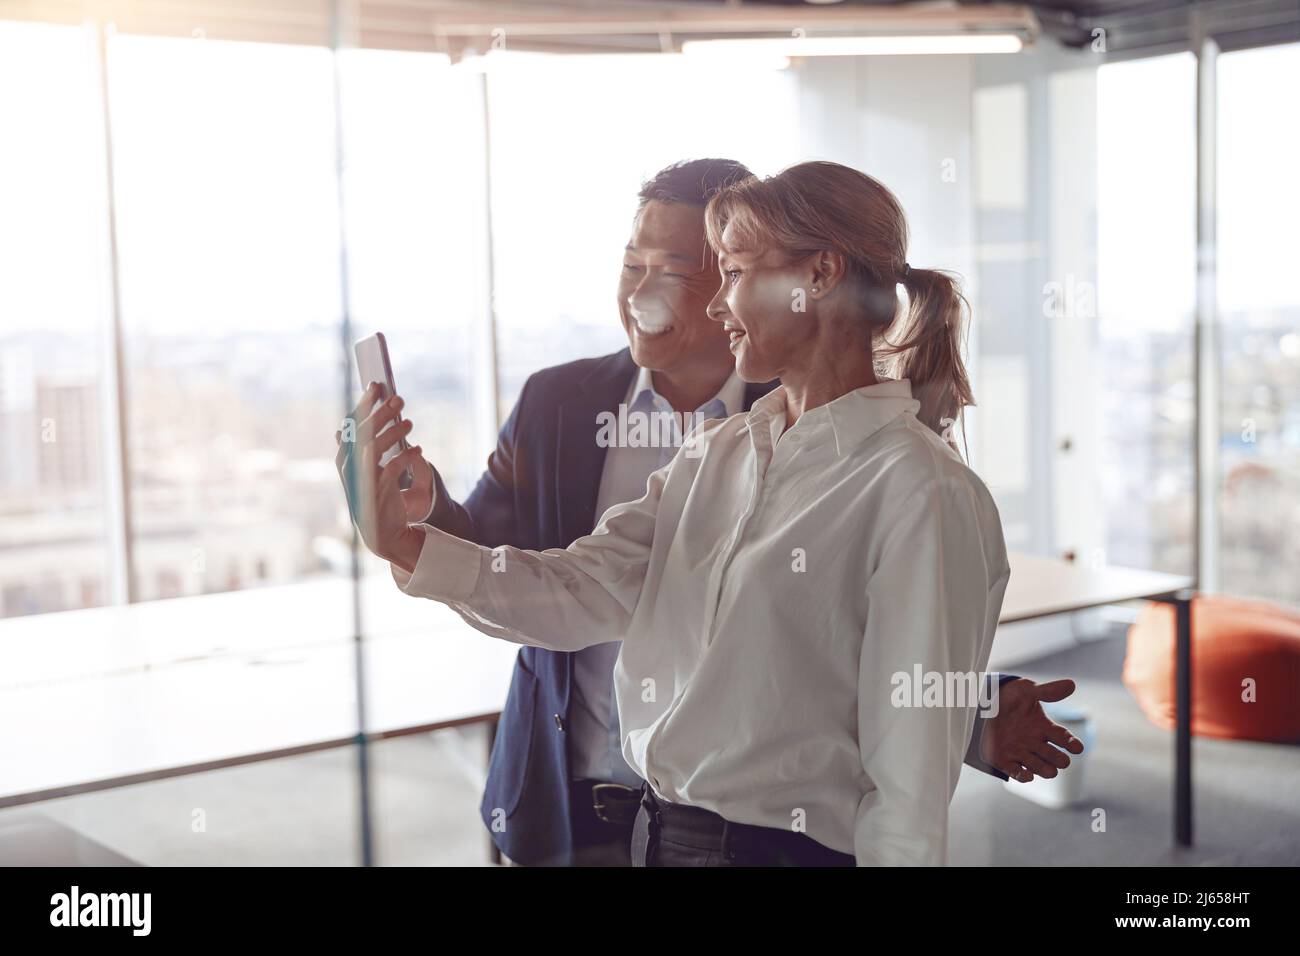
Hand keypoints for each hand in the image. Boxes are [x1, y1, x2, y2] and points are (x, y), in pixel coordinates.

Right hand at [336, 384, 434, 523]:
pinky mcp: (377, 493)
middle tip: (398, 398)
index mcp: (345, 459)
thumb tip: (364, 418)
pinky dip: (405, 456)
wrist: (383, 533)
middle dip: (380, 412)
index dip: (363, 404)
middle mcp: (349, 469)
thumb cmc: (377, 496)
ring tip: (409, 422)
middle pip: (362, 433)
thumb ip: (365, 446)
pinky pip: (392, 468)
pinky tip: (418, 450)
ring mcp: (361, 481)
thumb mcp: (369, 470)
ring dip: (392, 432)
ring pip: (373, 448)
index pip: (351, 424)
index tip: (377, 385)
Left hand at [980, 678, 1085, 782]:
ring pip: (1040, 768)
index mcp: (1044, 727)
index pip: (1064, 738)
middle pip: (1055, 758)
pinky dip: (1023, 776)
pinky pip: (1017, 773)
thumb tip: (1071, 684)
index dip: (1072, 744)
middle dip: (1059, 760)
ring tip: (1048, 769)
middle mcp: (1036, 743)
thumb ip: (1047, 691)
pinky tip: (1027, 775)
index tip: (1077, 747)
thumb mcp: (1027, 691)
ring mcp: (1021, 753)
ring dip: (1044, 769)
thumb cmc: (1010, 697)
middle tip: (1061, 760)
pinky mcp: (1005, 760)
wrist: (982, 704)